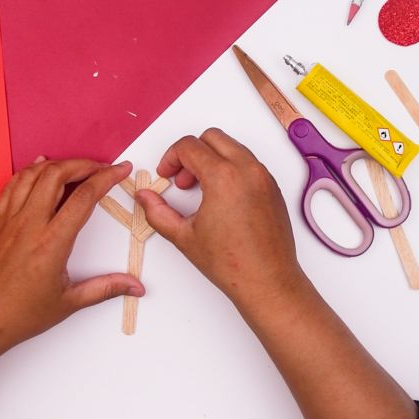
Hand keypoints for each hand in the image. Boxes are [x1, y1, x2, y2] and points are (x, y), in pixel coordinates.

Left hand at [0, 157, 144, 351]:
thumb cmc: (21, 314)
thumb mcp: (69, 302)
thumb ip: (106, 288)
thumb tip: (136, 287)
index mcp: (52, 243)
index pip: (84, 197)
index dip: (106, 178)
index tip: (121, 170)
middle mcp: (29, 224)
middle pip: (57, 174)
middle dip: (83, 164)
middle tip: (100, 168)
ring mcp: (9, 220)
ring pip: (33, 174)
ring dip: (57, 164)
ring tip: (75, 168)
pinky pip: (12, 185)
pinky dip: (29, 171)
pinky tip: (39, 167)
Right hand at [135, 128, 308, 310]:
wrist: (267, 281)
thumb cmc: (232, 263)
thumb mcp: (183, 236)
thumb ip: (157, 212)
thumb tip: (145, 197)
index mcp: (224, 177)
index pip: (189, 146)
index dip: (170, 157)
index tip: (166, 174)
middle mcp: (247, 170)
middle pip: (212, 137)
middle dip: (191, 153)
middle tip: (182, 180)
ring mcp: (263, 177)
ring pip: (232, 147)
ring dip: (212, 159)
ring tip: (201, 191)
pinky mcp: (273, 187)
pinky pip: (248, 163)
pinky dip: (231, 169)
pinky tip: (221, 197)